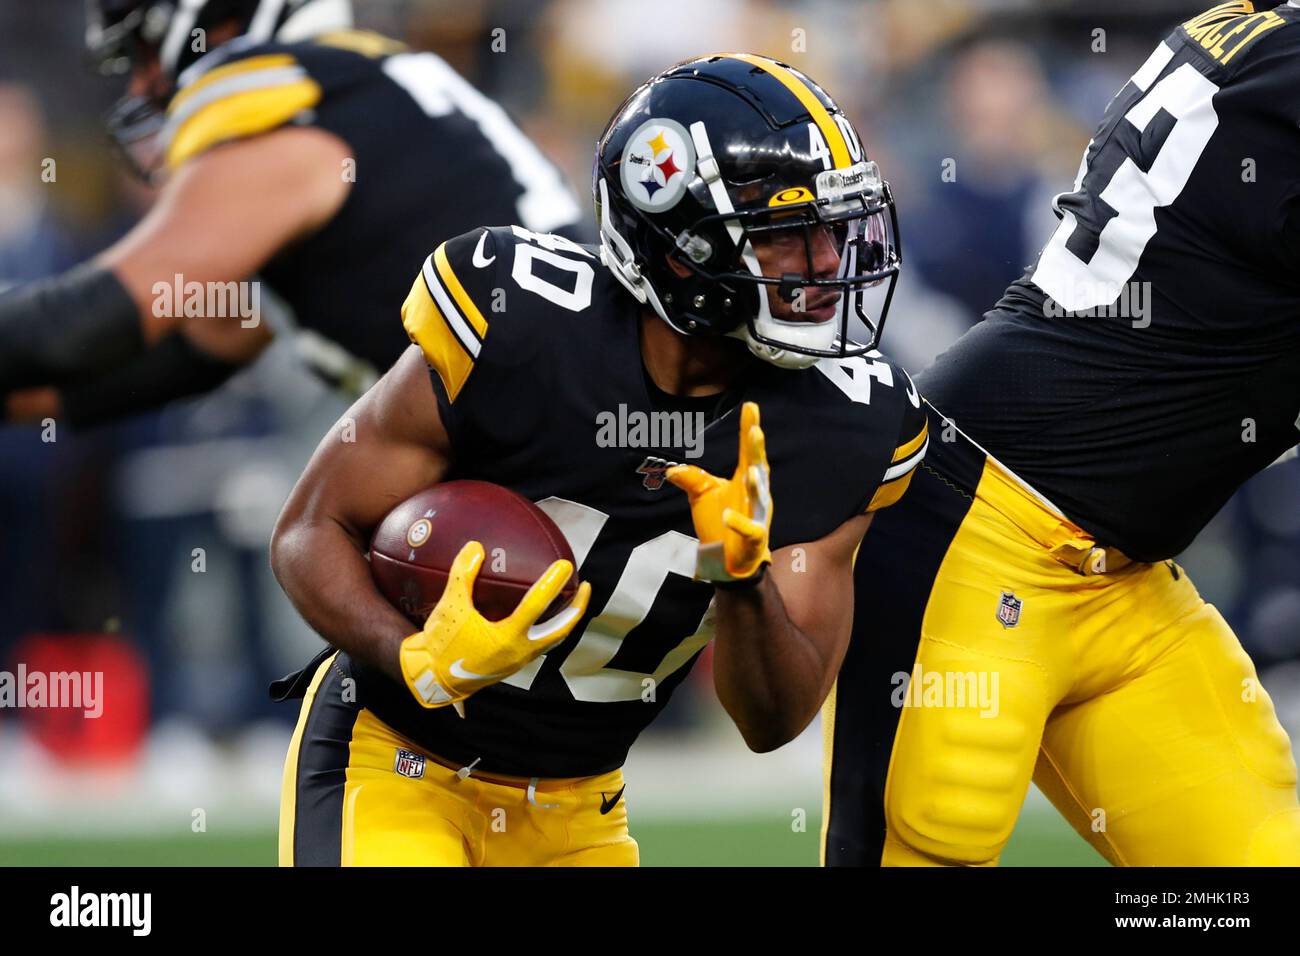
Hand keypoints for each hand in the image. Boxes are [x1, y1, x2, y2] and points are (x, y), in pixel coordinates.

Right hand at [399, 541, 591, 708]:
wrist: (432, 678)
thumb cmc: (441, 643)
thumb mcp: (450, 606)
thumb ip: (462, 575)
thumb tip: (475, 547)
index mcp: (507, 638)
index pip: (537, 607)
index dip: (552, 583)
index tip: (565, 565)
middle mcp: (521, 652)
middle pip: (560, 629)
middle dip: (577, 608)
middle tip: (585, 585)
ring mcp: (520, 660)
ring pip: (553, 639)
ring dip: (566, 619)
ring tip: (572, 599)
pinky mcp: (514, 663)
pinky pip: (541, 643)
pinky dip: (549, 627)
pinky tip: (545, 615)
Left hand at [667, 401, 771, 582]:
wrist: (730, 561)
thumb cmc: (721, 523)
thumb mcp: (703, 496)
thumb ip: (692, 479)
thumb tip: (670, 469)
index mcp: (744, 479)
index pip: (747, 450)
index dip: (749, 428)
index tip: (750, 406)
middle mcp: (755, 494)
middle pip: (757, 468)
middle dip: (757, 450)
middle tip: (755, 430)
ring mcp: (757, 516)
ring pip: (759, 498)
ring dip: (756, 485)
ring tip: (750, 470)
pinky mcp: (755, 539)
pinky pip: (750, 530)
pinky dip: (739, 523)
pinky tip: (727, 516)